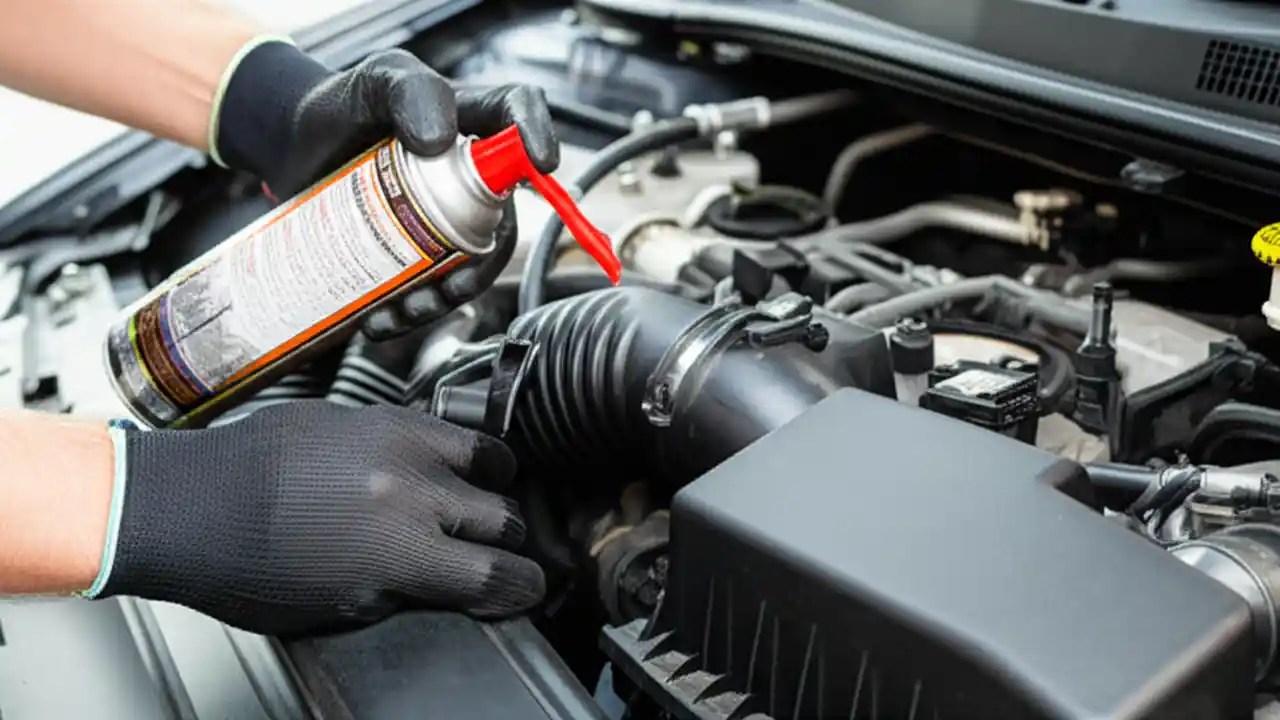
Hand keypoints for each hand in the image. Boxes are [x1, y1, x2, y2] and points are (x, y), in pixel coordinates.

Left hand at [91, 402, 544, 635]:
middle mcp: (409, 490)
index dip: (524, 588)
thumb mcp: (337, 608)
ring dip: (493, 485)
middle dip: (508, 542)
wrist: (191, 504)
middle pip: (504, 516)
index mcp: (402, 552)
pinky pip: (442, 426)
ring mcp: (396, 442)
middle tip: (495, 552)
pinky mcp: (376, 412)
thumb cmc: (245, 565)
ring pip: (489, 458)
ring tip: (478, 498)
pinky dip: (452, 451)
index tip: (525, 587)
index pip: (500, 573)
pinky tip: (435, 466)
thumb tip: (454, 584)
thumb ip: (410, 592)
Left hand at [213, 43, 553, 335]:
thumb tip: (439, 139)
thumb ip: (409, 91)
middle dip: (479, 268)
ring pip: (464, 268)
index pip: (516, 115)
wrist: (290, 148)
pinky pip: (426, 287)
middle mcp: (464, 172)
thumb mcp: (372, 81)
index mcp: (466, 118)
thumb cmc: (338, 108)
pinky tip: (379, 318)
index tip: (542, 165)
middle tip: (449, 285)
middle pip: (499, 223)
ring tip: (402, 310)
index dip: (538, 136)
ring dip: (442, 301)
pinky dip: (407, 313)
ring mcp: (441, 214)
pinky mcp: (412, 246)